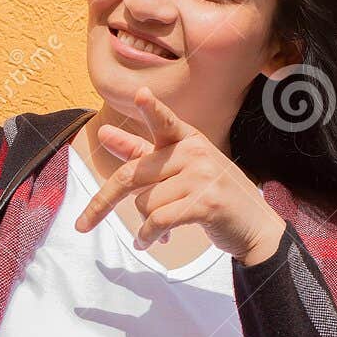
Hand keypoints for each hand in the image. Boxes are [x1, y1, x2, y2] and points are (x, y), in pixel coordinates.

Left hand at [74, 86, 286, 266]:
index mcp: (188, 140)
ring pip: (145, 202)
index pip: (164, 122)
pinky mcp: (205, 203)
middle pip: (133, 174)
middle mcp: (194, 153)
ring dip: (144, 224)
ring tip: (157, 231)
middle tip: (82, 224)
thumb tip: (106, 134)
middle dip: (103, 202)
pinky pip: (159, 221)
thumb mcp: (180, 170)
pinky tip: (152, 242)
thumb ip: (143, 153)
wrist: (254, 226)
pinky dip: (149, 236)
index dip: (152, 109)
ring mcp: (202, 177)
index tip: (141, 95)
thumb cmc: (212, 196)